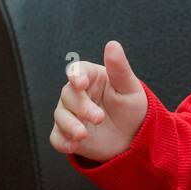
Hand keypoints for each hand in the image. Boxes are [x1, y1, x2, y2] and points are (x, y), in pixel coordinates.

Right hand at [49, 40, 147, 162]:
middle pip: (68, 95)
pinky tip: (73, 145)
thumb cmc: (132, 107)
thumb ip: (120, 68)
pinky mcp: (67, 134)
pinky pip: (57, 138)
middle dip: (81, 107)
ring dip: (70, 125)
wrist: (134, 136)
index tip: (80, 83)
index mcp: (92, 78)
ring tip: (83, 135)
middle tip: (99, 117)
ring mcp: (70, 115)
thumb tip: (112, 44)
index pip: (77, 70)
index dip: (76, 75)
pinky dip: (63, 142)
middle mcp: (77, 94)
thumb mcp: (130, 88)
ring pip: (60, 116)